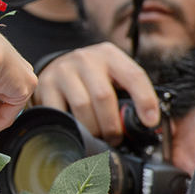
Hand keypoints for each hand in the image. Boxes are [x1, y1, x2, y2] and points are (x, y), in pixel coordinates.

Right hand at [34, 42, 159, 144]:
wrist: (58, 65)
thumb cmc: (91, 75)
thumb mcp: (112, 74)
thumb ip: (127, 91)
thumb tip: (146, 122)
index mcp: (109, 55)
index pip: (133, 76)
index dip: (145, 100)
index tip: (149, 122)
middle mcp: (86, 59)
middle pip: (104, 96)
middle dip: (112, 124)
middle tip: (116, 139)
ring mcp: (63, 71)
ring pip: (82, 106)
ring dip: (93, 128)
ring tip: (98, 137)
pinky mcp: (45, 85)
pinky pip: (60, 112)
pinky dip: (71, 126)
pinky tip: (77, 131)